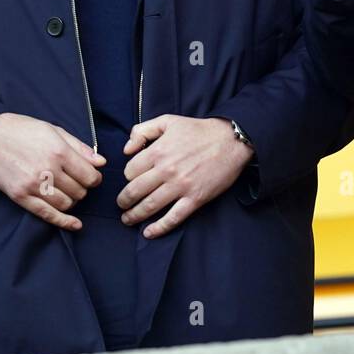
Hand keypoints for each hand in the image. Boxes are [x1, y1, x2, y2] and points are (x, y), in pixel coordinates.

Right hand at [0, 112, 104, 229]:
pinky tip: (75, 225)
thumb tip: (101, 162)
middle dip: (83, 188)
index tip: (91, 177)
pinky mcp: (20, 196)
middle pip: (79, 191)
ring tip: (67, 191)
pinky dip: (64, 222)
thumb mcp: (55, 131)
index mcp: (59, 152)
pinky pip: (47, 214)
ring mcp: (33, 185)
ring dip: (72, 201)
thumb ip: (80, 148)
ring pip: (66, 204)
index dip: (95, 178)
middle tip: (76, 182)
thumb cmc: (24, 130)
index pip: (90, 176)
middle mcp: (48, 170)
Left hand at [117, 115, 253, 237]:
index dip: (128, 177)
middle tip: (122, 205)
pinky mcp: (195, 199)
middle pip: (135, 191)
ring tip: (128, 219)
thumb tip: (126, 150)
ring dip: (134, 216)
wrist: (231, 140)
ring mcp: (181, 186)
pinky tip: (148, 233)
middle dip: (123, 201)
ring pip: (149, 206)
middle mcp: (166, 170)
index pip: (130, 171)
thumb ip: (142, 130)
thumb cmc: (199, 130)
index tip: (132, 180)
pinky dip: (158, 228)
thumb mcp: (168, 121)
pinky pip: (173, 218)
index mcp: (158, 151)